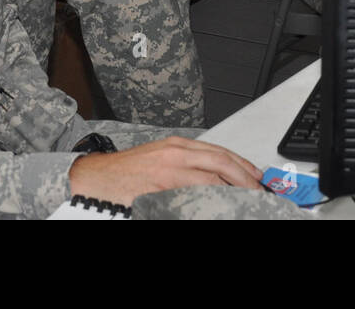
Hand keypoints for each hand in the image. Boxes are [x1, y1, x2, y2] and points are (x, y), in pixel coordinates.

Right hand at [68, 136, 262, 205]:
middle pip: (220, 162)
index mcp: (176, 146)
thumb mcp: (160, 158)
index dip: (242, 164)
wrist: (97, 178)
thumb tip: (215, 178)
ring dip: (232, 190)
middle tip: (258, 189)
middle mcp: (175, 154)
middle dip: (244, 177)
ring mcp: (168, 173)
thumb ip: (186, 165)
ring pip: (211, 179)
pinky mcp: (160, 190)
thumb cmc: (126, 172)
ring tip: (245, 200)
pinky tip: (219, 208)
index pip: (219, 152)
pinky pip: (192, 197)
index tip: (255, 176)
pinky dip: (209, 202)